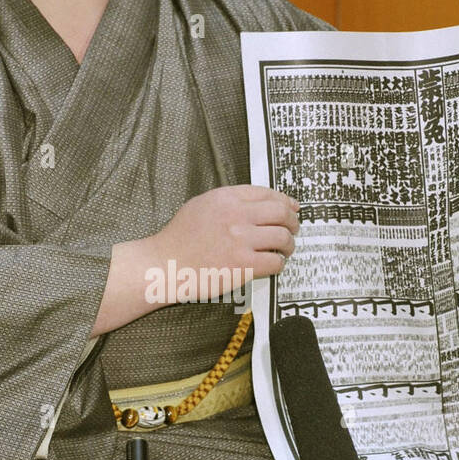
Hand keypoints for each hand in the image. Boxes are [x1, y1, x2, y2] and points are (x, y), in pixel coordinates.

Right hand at [154, 184, 300, 298]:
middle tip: (293, 229)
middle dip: (293, 221)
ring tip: (285, 249)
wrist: (165, 265)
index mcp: (226, 198)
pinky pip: (275, 262)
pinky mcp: (243, 265)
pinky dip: (278, 264)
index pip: (267, 193)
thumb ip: (229, 201)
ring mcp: (240, 241)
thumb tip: (261, 203)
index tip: (292, 208)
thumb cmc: (179, 239)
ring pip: (283, 238)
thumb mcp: (201, 205)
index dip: (285, 201)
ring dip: (289, 244)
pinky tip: (273, 264)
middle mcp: (236, 216)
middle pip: (281, 213)